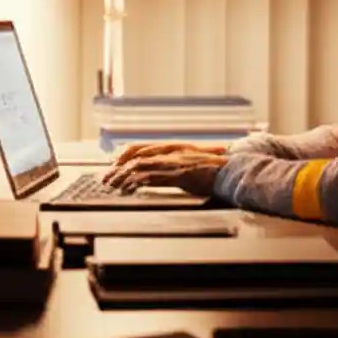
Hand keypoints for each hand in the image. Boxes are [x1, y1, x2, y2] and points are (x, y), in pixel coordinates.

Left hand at [103, 148, 228, 195]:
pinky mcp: (176, 174)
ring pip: (138, 166)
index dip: (124, 155)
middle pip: (135, 156)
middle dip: (117, 168)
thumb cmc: (214, 169)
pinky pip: (149, 178)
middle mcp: (169, 152)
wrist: (231, 171)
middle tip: (107, 179)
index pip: (140, 147)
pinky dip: (135, 183)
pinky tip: (128, 190)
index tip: (113, 165)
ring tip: (113, 187)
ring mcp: (172, 162)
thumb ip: (175, 164)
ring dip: (122, 176)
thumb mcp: (190, 162)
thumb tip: (159, 173)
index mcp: (172, 147)